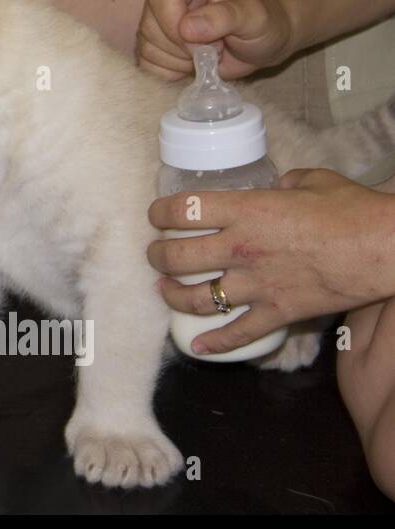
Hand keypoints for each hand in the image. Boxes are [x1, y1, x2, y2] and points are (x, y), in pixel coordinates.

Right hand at [135, 0, 294, 80]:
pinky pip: (147, 63)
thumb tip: (186, 28)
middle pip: (150, 25)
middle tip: (214, 48)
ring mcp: (156, 17)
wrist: (262, 42)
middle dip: (182, 48)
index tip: (205, 44)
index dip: (177, 26)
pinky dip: (171, 71)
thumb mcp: (255, 16)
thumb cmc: (264, 22)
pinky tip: (192, 63)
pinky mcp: (152, 42)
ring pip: (147, 47)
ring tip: (206, 53)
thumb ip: (225, 17)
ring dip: (179, 61)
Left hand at [146, 170, 394, 355]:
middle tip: (157, 254)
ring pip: (195, 298)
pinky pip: (238, 333)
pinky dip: (216, 344)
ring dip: (173, 295)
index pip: (180, 210)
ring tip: (165, 290)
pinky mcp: (277, 311)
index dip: (158, 213)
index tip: (156, 216)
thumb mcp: (311, 181)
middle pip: (175, 256)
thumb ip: (285, 184)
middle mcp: (240, 248)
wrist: (386, 247)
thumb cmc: (351, 210)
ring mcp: (256, 284)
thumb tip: (279, 187)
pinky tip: (199, 347)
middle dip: (157, 256)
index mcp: (244, 210)